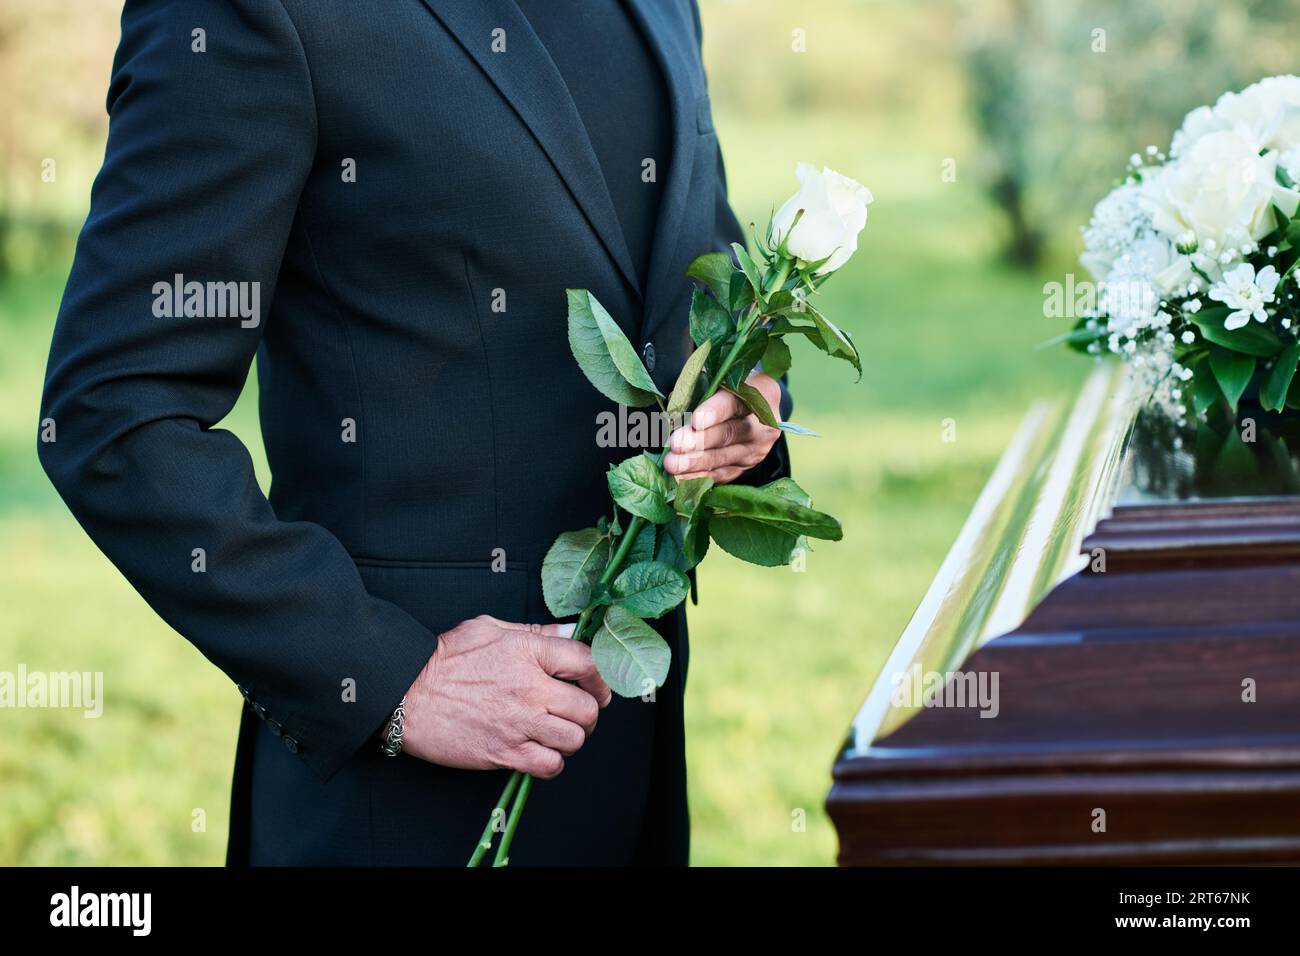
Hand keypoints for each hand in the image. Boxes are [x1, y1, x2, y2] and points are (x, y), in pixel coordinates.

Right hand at [400, 615, 611, 778]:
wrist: (405, 693)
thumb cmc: (443, 659)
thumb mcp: (489, 628)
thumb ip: (533, 631)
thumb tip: (568, 632)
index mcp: (527, 652)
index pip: (587, 662)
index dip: (601, 675)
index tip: (597, 683)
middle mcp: (529, 688)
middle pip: (587, 707)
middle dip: (589, 711)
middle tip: (579, 711)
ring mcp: (518, 723)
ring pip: (574, 739)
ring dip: (572, 738)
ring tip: (558, 732)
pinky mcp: (504, 752)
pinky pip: (549, 765)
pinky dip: (552, 762)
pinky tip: (541, 751)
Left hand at [663, 371, 781, 483]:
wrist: (752, 409)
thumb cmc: (730, 388)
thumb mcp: (721, 379)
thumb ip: (700, 391)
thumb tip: (672, 409)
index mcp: (761, 391)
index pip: (735, 402)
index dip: (714, 412)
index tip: (695, 421)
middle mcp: (763, 423)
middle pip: (728, 433)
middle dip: (699, 441)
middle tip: (675, 445)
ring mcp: (757, 449)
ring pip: (723, 457)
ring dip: (695, 462)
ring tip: (672, 464)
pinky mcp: (746, 466)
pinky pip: (722, 474)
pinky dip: (699, 477)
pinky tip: (680, 477)